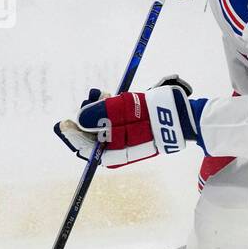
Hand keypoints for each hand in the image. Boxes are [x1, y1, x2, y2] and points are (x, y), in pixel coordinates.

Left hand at [54, 75, 198, 167]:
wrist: (184, 117)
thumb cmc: (154, 115)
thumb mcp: (125, 111)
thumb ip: (101, 114)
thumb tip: (79, 120)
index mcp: (116, 154)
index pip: (86, 149)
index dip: (73, 136)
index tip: (63, 123)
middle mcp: (119, 150)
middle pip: (93, 136)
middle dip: (88, 117)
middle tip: (89, 99)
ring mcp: (127, 141)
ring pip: (103, 126)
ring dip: (100, 109)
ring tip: (104, 94)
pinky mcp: (134, 130)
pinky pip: (114, 122)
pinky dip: (111, 109)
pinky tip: (111, 97)